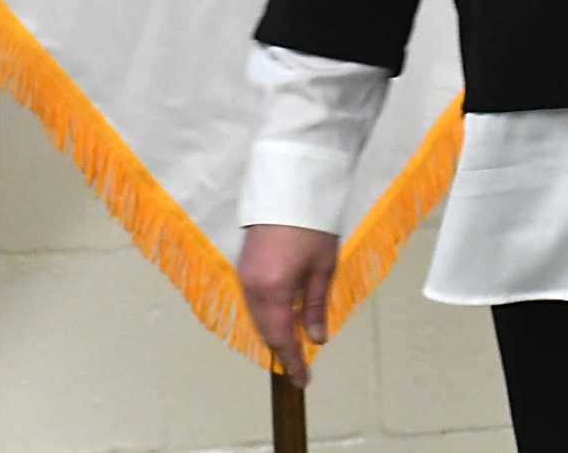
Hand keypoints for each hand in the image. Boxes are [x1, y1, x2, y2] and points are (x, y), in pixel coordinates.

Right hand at [237, 223, 338, 386]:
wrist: (291, 186)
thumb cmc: (313, 225)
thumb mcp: (323, 267)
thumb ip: (316, 306)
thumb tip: (316, 339)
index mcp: (272, 290)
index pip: (280, 338)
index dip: (292, 361)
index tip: (302, 380)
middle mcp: (251, 287)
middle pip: (265, 330)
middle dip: (281, 350)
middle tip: (299, 367)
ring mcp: (244, 275)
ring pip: (258, 316)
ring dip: (274, 332)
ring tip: (293, 346)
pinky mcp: (245, 264)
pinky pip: (254, 301)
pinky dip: (268, 315)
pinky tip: (283, 318)